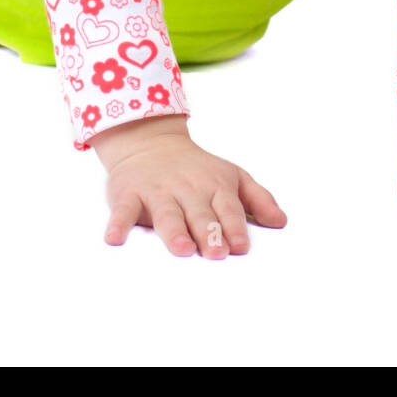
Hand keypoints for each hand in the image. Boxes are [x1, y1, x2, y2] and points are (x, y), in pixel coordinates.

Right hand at [91, 115, 287, 257]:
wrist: (150, 142)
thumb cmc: (197, 169)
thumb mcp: (231, 176)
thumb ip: (257, 199)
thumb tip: (281, 222)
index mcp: (215, 185)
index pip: (228, 208)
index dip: (234, 226)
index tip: (240, 246)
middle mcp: (187, 188)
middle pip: (199, 212)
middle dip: (208, 232)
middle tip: (215, 253)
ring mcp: (158, 190)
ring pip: (166, 212)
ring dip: (173, 230)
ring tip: (180, 248)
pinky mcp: (129, 193)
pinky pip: (124, 210)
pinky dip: (118, 223)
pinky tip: (115, 239)